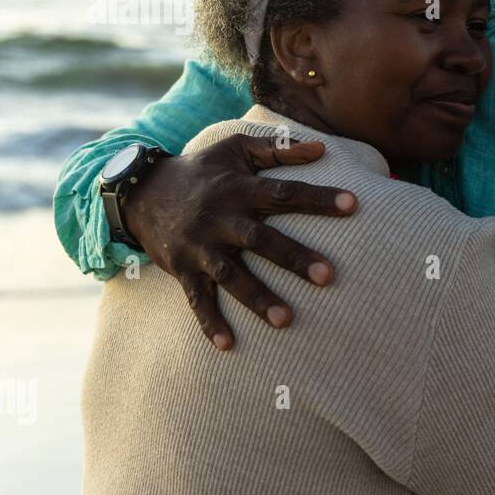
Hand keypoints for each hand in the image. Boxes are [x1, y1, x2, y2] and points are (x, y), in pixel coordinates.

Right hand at [121, 134, 357, 349]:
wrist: (141, 192)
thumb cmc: (201, 169)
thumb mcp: (235, 149)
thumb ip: (278, 149)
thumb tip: (322, 148)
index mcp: (238, 189)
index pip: (284, 192)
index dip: (318, 198)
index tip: (353, 204)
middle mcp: (220, 219)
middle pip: (261, 239)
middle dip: (294, 258)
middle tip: (328, 276)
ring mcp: (201, 247)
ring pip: (232, 276)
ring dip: (258, 298)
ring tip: (286, 320)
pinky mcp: (183, 270)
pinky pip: (197, 300)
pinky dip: (210, 323)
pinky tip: (228, 346)